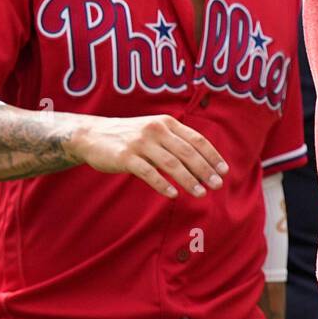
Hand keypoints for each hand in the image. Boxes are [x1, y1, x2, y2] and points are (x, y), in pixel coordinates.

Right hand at [67, 114, 229, 198]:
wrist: (92, 135)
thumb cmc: (130, 136)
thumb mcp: (155, 131)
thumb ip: (176, 141)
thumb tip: (204, 163)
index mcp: (167, 123)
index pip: (197, 140)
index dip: (212, 156)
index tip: (224, 171)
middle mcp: (156, 130)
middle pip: (188, 153)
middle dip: (205, 170)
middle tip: (217, 186)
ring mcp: (140, 143)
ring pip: (171, 164)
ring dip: (189, 180)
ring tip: (201, 193)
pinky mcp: (125, 157)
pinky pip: (148, 173)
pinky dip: (162, 185)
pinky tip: (173, 195)